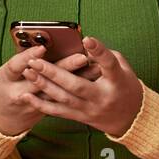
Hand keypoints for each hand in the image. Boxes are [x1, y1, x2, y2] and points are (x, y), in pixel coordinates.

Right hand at [0, 46, 96, 135]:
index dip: (28, 57)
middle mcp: (17, 93)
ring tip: (95, 68)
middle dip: (63, 68)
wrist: (1, 116)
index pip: (15, 66)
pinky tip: (92, 82)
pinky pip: (62, 104)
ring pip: (57, 94)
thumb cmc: (5, 84)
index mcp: (6, 77)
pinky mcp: (43, 113)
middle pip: (42, 80)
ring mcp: (31, 106)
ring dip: (77, 80)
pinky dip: (78, 92)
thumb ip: (24, 57)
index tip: (42, 48)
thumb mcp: (8, 69)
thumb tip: (46, 42)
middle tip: (82, 56)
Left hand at [19, 34, 144, 136]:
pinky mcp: (81, 117)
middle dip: (54, 72)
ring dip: (43, 85)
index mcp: (117, 81)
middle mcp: (103, 96)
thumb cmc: (126, 86)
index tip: (87, 39)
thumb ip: (105, 56)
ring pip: (64, 98)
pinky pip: (58, 112)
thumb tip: (83, 46)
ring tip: (28, 72)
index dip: (98, 51)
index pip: (108, 64)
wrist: (131, 118)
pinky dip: (41, 104)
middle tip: (35, 60)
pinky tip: (26, 96)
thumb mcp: (124, 68)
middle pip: (77, 85)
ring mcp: (91, 109)